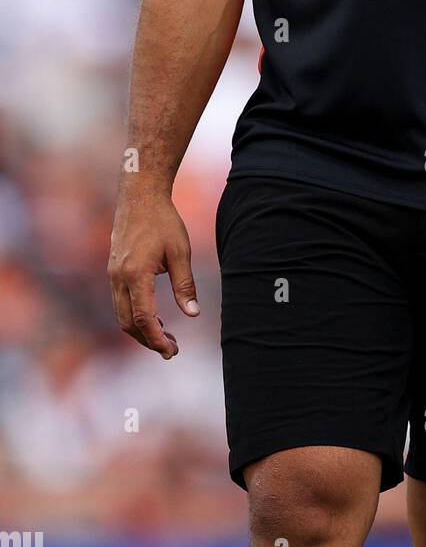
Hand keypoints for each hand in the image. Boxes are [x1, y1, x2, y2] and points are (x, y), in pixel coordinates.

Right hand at [108, 182, 198, 358]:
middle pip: (128, 323)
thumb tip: (192, 314)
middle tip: (171, 350)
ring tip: (165, 337)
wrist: (140, 195)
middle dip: (148, 340)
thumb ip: (185, 285)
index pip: (144, 318)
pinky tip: (155, 316)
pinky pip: (120, 301)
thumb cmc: (163, 221)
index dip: (156, 339)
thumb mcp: (180, 252)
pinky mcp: (113, 270)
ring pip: (122, 314)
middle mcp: (119, 277)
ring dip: (141, 329)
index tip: (171, 351)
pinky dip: (135, 314)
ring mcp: (113, 274)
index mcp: (135, 274)